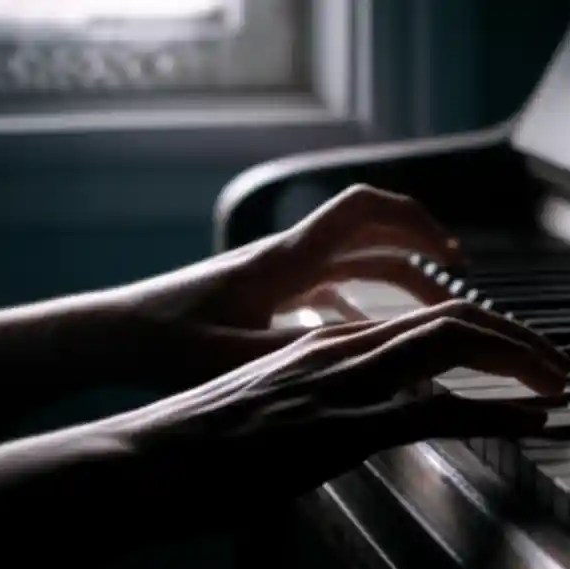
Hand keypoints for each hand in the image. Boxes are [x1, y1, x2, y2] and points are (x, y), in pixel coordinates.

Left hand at [105, 184, 463, 387]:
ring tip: (433, 311)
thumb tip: (383, 354)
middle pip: (370, 234)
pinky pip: (328, 288)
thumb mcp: (241, 358)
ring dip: (396, 280)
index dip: (416, 221)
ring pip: (352, 263)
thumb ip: (311, 354)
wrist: (110, 337)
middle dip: (420, 250)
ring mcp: (277, 275)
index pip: (364, 210)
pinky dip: (361, 302)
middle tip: (459, 278)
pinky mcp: (265, 296)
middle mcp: (287, 257)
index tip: (452, 253)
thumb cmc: (165, 346)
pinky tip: (371, 336)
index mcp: (287, 260)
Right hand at [111, 299, 569, 500]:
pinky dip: (496, 411)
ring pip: (452, 343)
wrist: (140, 460)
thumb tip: (362, 420)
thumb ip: (321, 401)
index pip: (422, 319)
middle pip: (451, 316)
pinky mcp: (339, 427)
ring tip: (562, 381)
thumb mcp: (270, 408)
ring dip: (519, 358)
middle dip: (517, 336)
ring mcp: (340, 382)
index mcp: (326, 343)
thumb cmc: (195, 444)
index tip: (519, 355)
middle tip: (561, 363)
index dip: (483, 331)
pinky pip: (436, 408)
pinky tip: (532, 419)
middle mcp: (340, 348)